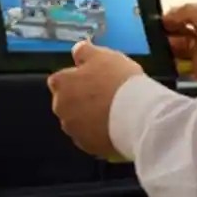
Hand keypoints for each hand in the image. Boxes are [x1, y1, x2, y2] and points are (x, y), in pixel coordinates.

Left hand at [47, 40, 143, 158]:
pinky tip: (114, 125)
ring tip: (113, 111)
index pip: (60, 80)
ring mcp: (73, 129)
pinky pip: (90, 137)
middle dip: (80, 99)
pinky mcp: (87, 146)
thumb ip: (85, 52)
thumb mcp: (103, 56)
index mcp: (61, 84)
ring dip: (88, 116)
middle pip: (67, 102)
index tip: (92, 78)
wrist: (137, 115)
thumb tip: (77, 50)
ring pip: (78, 121)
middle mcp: (61, 108)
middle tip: (104, 94)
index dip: (76, 78)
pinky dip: (98, 132)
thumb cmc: (118, 81)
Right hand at [163, 3, 196, 94]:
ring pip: (180, 46)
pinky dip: (171, 62)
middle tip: (155, 32)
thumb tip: (166, 16)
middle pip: (184, 29)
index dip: (177, 14)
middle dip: (170, 30)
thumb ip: (185, 11)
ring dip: (168, 45)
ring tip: (157, 45)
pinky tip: (161, 58)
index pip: (191, 12)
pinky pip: (180, 64)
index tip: (162, 17)